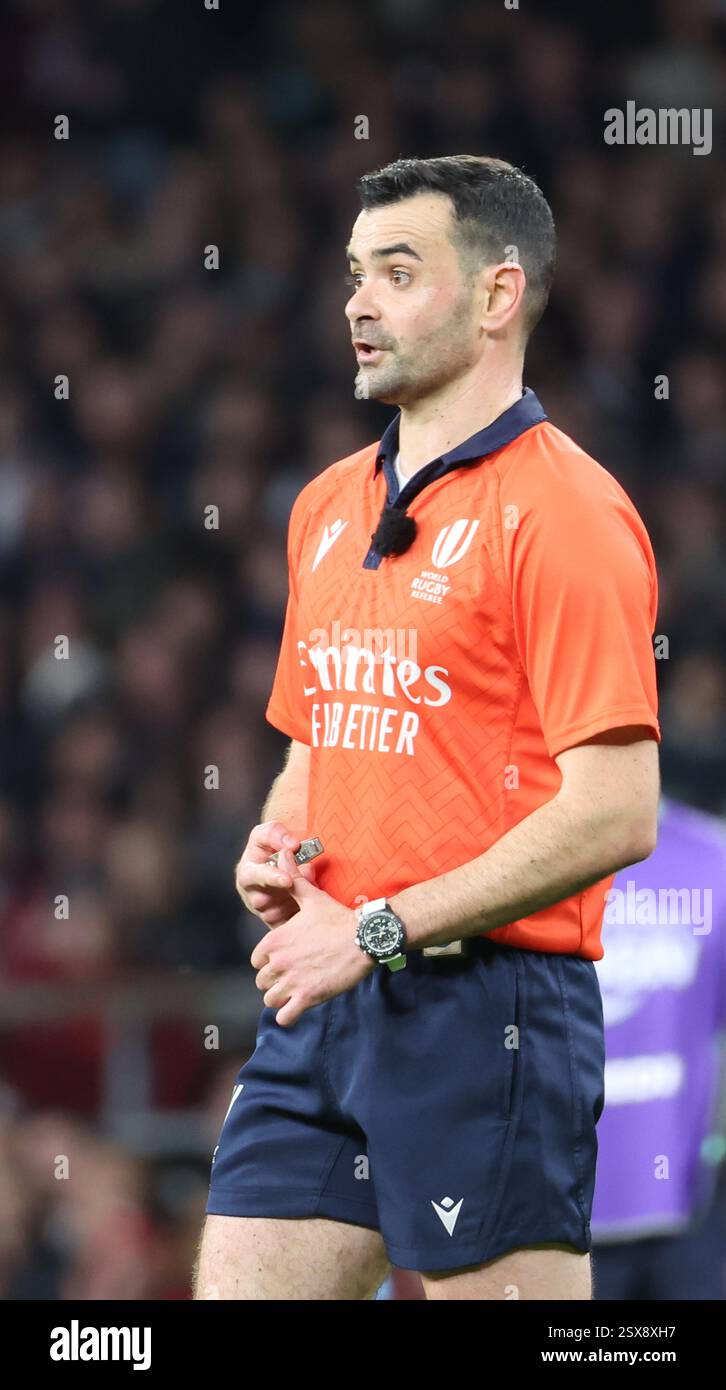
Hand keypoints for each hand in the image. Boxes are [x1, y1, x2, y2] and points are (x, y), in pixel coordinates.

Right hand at [234, 821, 318, 928]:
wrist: (280, 863)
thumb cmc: (271, 846)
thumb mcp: (268, 832)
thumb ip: (276, 833)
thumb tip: (292, 845)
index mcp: (247, 873)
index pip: (255, 877)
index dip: (272, 878)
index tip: (288, 879)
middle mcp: (253, 896)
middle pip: (272, 899)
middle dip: (292, 891)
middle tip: (310, 877)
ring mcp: (266, 912)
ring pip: (285, 911)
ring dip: (301, 899)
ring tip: (311, 884)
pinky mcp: (280, 925)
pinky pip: (294, 923)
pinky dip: (305, 911)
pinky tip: (310, 899)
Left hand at [250, 848, 375, 1025]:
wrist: (364, 938)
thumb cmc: (338, 917)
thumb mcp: (312, 897)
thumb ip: (293, 880)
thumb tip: (283, 854)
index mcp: (275, 941)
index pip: (256, 961)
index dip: (268, 962)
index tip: (283, 961)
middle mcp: (279, 962)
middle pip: (262, 982)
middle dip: (274, 981)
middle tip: (292, 977)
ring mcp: (292, 981)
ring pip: (270, 1000)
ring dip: (280, 998)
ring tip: (295, 993)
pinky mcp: (307, 997)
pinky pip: (284, 1017)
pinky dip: (288, 1015)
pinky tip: (298, 1008)